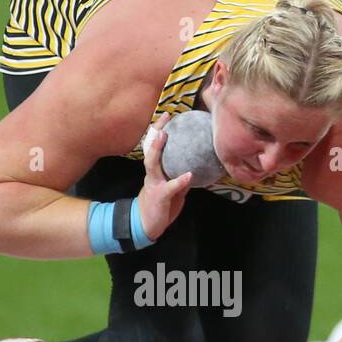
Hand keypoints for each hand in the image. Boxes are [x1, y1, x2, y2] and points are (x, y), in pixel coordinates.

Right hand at [137, 112, 192, 240]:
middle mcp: (152, 174)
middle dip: (156, 131)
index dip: (159, 130)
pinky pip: (170, 187)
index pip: (155, 147)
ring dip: (157, 148)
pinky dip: (179, 181)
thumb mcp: (173, 190)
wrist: (146, 225)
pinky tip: (189, 175)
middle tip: (165, 117)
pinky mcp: (159, 196)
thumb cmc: (160, 206)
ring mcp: (154, 184)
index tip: (168, 116)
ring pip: (152, 163)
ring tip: (165, 135)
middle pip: (150, 148)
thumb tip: (195, 169)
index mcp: (155, 171)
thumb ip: (181, 179)